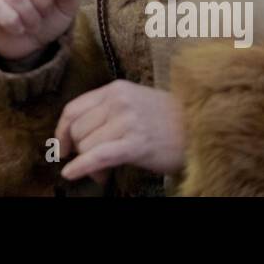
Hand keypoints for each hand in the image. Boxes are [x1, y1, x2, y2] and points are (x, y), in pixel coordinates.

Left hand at [56, 80, 185, 182]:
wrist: (202, 128)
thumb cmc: (168, 121)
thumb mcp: (134, 105)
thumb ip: (106, 117)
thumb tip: (79, 146)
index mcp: (115, 90)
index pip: (73, 109)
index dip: (62, 131)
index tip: (61, 147)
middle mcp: (118, 101)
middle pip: (78, 130)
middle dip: (80, 151)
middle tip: (92, 165)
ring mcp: (127, 121)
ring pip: (87, 145)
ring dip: (89, 163)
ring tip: (104, 171)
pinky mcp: (136, 143)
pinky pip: (99, 155)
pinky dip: (82, 166)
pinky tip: (71, 173)